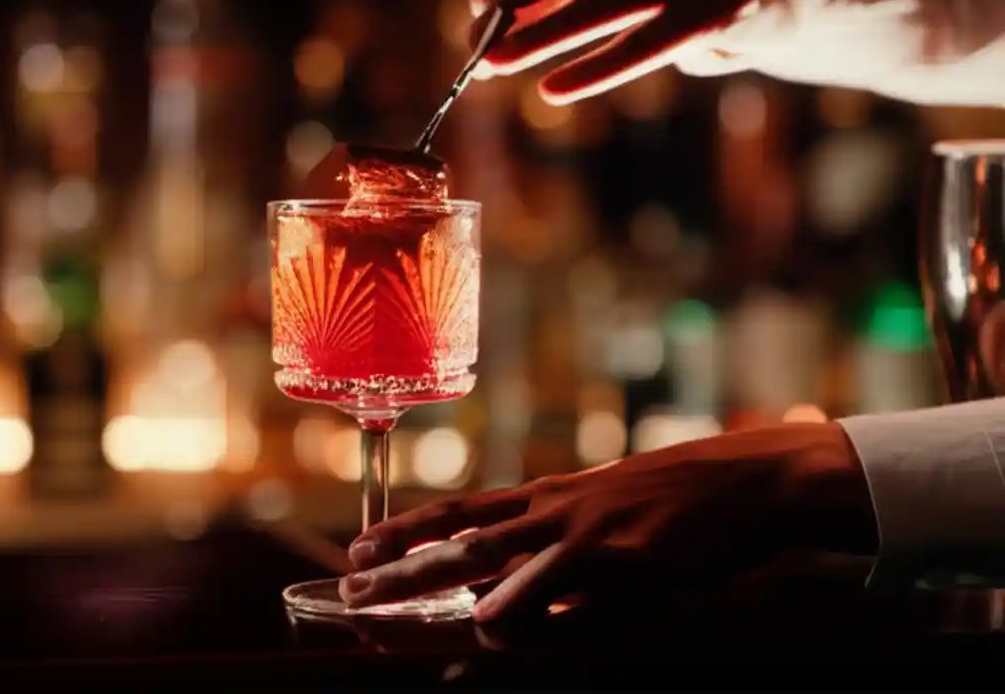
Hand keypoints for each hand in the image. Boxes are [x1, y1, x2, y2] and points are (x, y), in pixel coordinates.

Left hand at [340, 422, 876, 621]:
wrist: (748, 479)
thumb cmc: (681, 504)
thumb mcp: (612, 523)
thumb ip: (564, 565)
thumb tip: (520, 606)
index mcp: (549, 497)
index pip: (461, 511)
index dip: (409, 530)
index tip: (362, 548)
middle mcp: (553, 505)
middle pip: (459, 532)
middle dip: (401, 562)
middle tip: (350, 584)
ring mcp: (583, 525)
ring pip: (491, 550)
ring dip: (432, 578)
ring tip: (386, 602)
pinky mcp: (620, 551)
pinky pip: (558, 577)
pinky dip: (519, 597)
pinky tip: (486, 618)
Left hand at [467, 0, 755, 102]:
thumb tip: (481, 4)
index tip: (483, 7)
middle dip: (523, 3)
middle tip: (477, 39)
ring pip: (613, 1)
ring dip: (548, 34)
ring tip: (495, 63)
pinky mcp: (730, 9)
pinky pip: (653, 43)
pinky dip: (599, 68)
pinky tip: (553, 90)